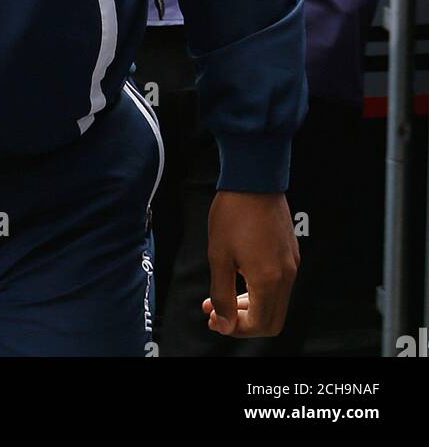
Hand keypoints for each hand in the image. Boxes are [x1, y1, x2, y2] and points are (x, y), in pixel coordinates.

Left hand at [203, 191, 298, 336]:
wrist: (254, 178)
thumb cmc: (233, 213)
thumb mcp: (219, 256)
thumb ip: (222, 294)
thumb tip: (224, 323)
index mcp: (269, 280)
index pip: (259, 325)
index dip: (234, 328)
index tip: (214, 318)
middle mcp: (286, 275)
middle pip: (272, 321)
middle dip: (243, 322)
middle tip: (218, 312)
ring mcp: (291, 264)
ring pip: (276, 303)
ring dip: (250, 306)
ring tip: (222, 297)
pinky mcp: (291, 253)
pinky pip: (280, 284)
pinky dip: (260, 290)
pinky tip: (239, 277)